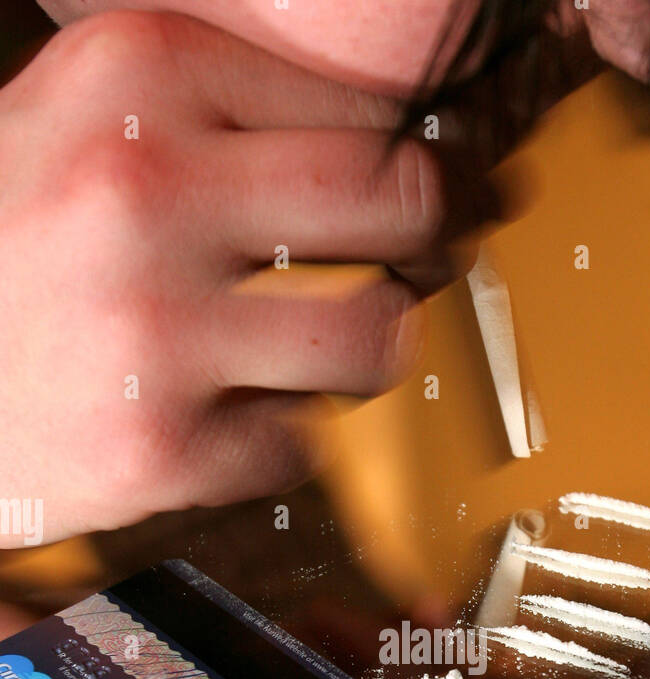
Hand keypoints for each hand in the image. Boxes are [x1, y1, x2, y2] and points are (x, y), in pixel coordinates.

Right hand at [0, 11, 497, 545]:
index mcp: (137, 77)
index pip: (363, 106)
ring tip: (318, 349)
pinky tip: (224, 415)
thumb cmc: (0, 246)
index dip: (413, 160)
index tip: (426, 191)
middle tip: (407, 262)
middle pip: (397, 205)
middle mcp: (146, 191)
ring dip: (363, 351)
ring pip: (371, 338)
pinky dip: (276, 439)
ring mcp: (151, 328)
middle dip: (424, 241)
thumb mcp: (82, 122)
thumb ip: (218, 116)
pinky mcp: (156, 447)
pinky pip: (298, 446)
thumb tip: (391, 146)